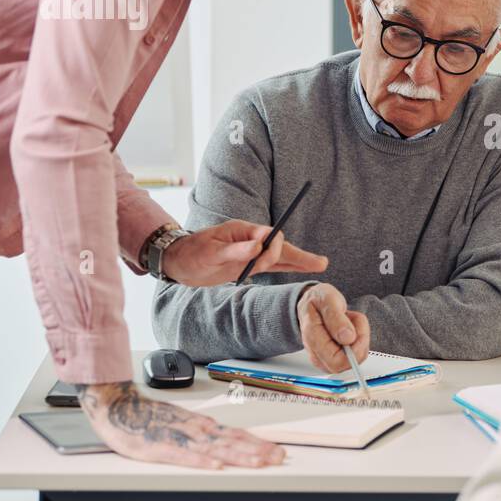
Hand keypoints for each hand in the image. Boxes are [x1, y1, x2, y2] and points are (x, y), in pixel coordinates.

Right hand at [78, 382, 284, 468]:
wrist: (117, 406)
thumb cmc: (149, 416)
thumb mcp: (183, 421)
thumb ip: (204, 430)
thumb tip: (230, 438)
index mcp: (201, 424)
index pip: (235, 434)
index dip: (258, 443)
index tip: (278, 450)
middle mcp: (195, 429)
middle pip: (231, 441)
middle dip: (257, 450)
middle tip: (279, 457)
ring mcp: (178, 437)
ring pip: (214, 447)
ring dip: (238, 455)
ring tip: (259, 462)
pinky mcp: (159, 447)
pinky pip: (183, 455)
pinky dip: (200, 460)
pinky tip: (215, 466)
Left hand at [162, 219, 327, 285]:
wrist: (178, 262)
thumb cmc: (192, 253)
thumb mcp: (210, 252)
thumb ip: (235, 250)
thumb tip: (258, 247)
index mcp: (243, 231)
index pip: (268, 236)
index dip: (273, 247)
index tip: (265, 260)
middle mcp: (251, 240)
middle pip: (281, 247)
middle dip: (300, 255)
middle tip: (321, 263)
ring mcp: (251, 252)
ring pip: (280, 257)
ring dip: (299, 261)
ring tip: (321, 264)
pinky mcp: (248, 264)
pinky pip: (272, 266)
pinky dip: (287, 267)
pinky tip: (300, 269)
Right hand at [296, 282, 370, 373]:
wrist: (313, 302)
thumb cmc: (319, 299)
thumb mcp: (328, 299)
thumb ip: (336, 318)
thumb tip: (348, 339)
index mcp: (312, 337)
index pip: (337, 361)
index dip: (354, 350)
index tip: (356, 331)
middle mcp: (316, 352)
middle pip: (346, 365)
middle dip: (359, 344)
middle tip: (355, 323)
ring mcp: (324, 358)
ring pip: (353, 361)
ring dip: (359, 340)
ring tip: (350, 322)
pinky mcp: (333, 358)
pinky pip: (353, 357)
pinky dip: (358, 342)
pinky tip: (350, 329)